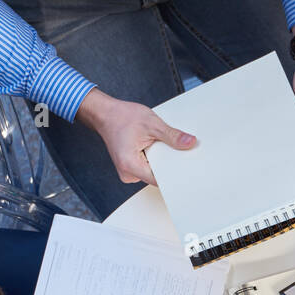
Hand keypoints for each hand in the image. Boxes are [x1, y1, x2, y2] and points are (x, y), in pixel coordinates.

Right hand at [76, 88, 196, 186]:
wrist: (105, 114)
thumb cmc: (122, 117)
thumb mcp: (152, 123)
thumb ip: (172, 136)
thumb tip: (189, 143)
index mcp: (131, 166)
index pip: (160, 180)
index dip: (175, 173)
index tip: (187, 167)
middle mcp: (128, 174)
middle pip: (158, 177)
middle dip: (169, 164)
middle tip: (175, 149)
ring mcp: (129, 173)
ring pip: (154, 172)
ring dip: (161, 160)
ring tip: (158, 144)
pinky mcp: (132, 168)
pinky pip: (149, 168)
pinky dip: (155, 158)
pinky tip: (154, 146)